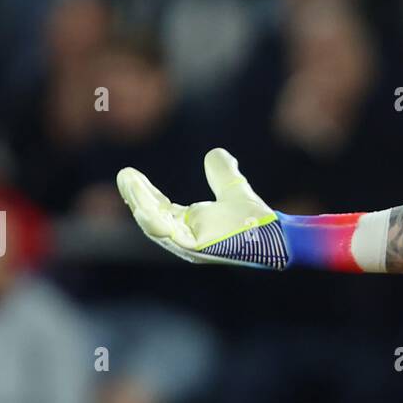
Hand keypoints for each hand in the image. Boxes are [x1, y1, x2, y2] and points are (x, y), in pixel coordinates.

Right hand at [116, 148, 287, 268]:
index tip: (129, 173)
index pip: (157, 206)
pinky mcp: (197, 250)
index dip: (141, 191)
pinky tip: (145, 210)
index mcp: (188, 224)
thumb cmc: (256, 221)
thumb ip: (223, 174)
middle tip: (124, 176)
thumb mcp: (234, 190)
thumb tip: (215, 153)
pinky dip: (156, 224)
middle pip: (150, 215)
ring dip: (141, 204)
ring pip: (155, 226)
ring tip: (130, 185)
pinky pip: (171, 237)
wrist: (277, 237)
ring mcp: (188, 245)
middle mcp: (183, 237)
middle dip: (135, 196)